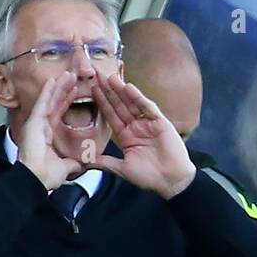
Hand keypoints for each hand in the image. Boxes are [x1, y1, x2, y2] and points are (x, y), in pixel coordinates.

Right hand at [17, 71, 83, 190]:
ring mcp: (36, 124)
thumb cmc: (45, 176)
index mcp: (46, 136)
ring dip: (58, 86)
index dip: (66, 101)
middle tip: (72, 76)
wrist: (36, 180)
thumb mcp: (65, 167)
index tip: (74, 91)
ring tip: (67, 74)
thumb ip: (73, 163)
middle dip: (63, 89)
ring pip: (49, 100)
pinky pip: (42, 103)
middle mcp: (40, 127)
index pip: (58, 114)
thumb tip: (82, 164)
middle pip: (54, 103)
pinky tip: (53, 80)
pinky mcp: (34, 122)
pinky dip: (47, 91)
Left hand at [91, 74, 196, 197]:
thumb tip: (86, 161)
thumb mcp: (122, 169)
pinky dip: (138, 98)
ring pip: (131, 103)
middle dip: (108, 91)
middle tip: (96, 75)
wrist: (170, 181)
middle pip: (119, 105)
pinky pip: (147, 107)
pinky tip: (128, 87)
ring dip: (121, 90)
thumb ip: (105, 162)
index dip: (102, 102)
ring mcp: (148, 123)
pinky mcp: (160, 122)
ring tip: (109, 77)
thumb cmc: (149, 177)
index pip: (111, 115)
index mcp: (126, 136)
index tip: (92, 89)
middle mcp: (136, 127)